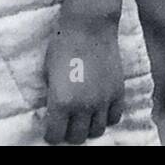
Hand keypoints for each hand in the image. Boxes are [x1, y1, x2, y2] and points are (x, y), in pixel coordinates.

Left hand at [43, 10, 124, 143]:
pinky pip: (114, 118)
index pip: (56, 134)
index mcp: (61, 101)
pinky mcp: (118, 93)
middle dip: (68, 134)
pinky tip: (98, 111)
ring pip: (97, 131)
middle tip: (64, 126)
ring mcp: (103, 102)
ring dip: (87, 128)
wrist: (88, 28)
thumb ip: (51, 93)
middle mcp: (83, 107)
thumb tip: (53, 107)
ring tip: (81, 120)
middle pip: (77, 137)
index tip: (49, 132)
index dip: (51, 135)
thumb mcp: (47, 71)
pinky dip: (105, 118)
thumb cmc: (62, 46)